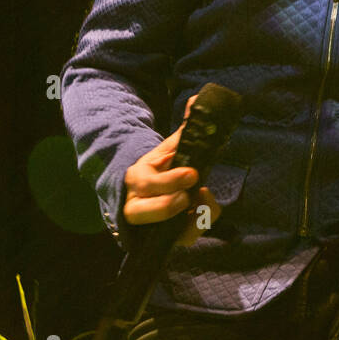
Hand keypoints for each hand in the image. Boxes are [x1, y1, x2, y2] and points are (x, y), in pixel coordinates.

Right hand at [123, 93, 222, 246]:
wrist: (142, 194)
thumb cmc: (159, 169)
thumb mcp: (168, 150)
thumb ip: (184, 129)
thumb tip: (197, 99)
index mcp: (137, 177)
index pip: (149, 183)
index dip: (171, 180)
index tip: (193, 174)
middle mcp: (136, 203)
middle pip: (146, 212)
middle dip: (170, 204)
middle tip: (191, 194)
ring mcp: (147, 224)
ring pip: (163, 232)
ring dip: (188, 221)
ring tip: (200, 204)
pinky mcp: (161, 239)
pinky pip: (180, 240)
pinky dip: (195, 229)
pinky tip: (203, 213)